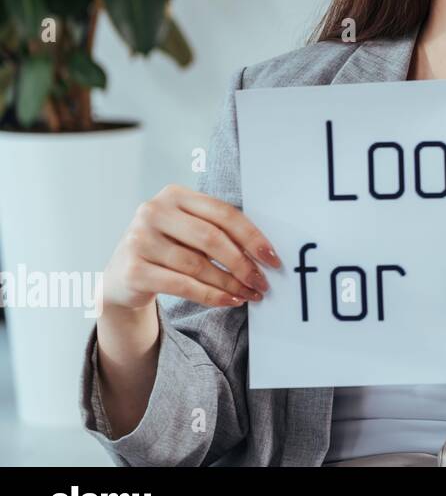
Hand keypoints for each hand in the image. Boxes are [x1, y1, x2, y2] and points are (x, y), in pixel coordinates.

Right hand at [102, 184, 280, 313]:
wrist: (122, 278)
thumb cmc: (167, 250)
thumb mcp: (189, 231)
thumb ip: (218, 232)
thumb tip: (264, 253)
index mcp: (174, 195)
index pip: (223, 213)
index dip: (252, 236)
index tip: (272, 257)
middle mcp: (153, 212)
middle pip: (212, 238)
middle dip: (243, 263)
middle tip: (262, 281)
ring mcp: (139, 240)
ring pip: (198, 265)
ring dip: (230, 283)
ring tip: (249, 293)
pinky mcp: (134, 269)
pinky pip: (183, 285)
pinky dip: (211, 295)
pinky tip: (229, 300)